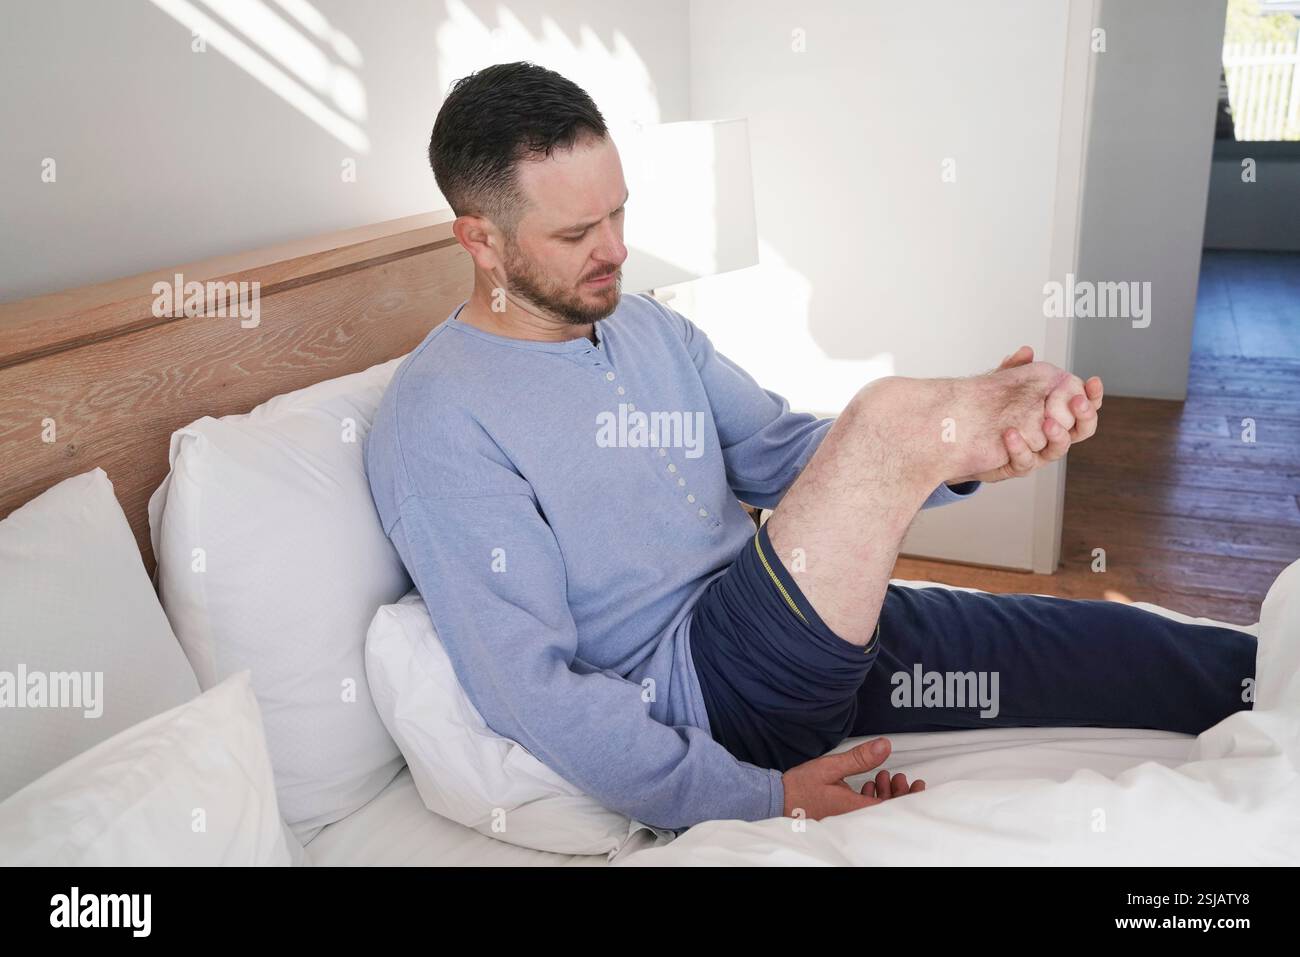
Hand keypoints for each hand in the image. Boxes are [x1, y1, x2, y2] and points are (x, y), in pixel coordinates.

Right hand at [781, 737, 924, 819]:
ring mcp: (847, 819)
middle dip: (898, 792)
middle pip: (886, 810)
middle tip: (901, 777)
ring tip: (883, 776)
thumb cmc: (799, 787)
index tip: (917, 785)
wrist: (775, 801)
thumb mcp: (830, 767)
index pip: (892, 807)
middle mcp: (853, 818)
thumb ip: (859, 758)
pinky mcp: (840, 816)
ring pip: (875, 810)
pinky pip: (863, 809)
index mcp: (855, 809)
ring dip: (884, 793)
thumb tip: (884, 746)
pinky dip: (870, 797)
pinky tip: (866, 785)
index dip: (909, 797)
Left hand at [950, 346, 1102, 483]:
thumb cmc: (994, 414)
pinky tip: (1011, 435)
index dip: (1093, 396)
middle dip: (1084, 415)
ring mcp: (1037, 453)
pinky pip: (1024, 461)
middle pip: (1082, 430)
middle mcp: (1052, 436)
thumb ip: (1014, 370)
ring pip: (1059, 449)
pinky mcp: (1017, 465)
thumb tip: (1025, 351)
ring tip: (1048, 422)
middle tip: (1077, 401)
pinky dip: (1019, 448)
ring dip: (1057, 435)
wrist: (967, 442)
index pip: (1084, 406)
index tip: (1093, 381)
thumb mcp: (1002, 388)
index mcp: (1056, 415)